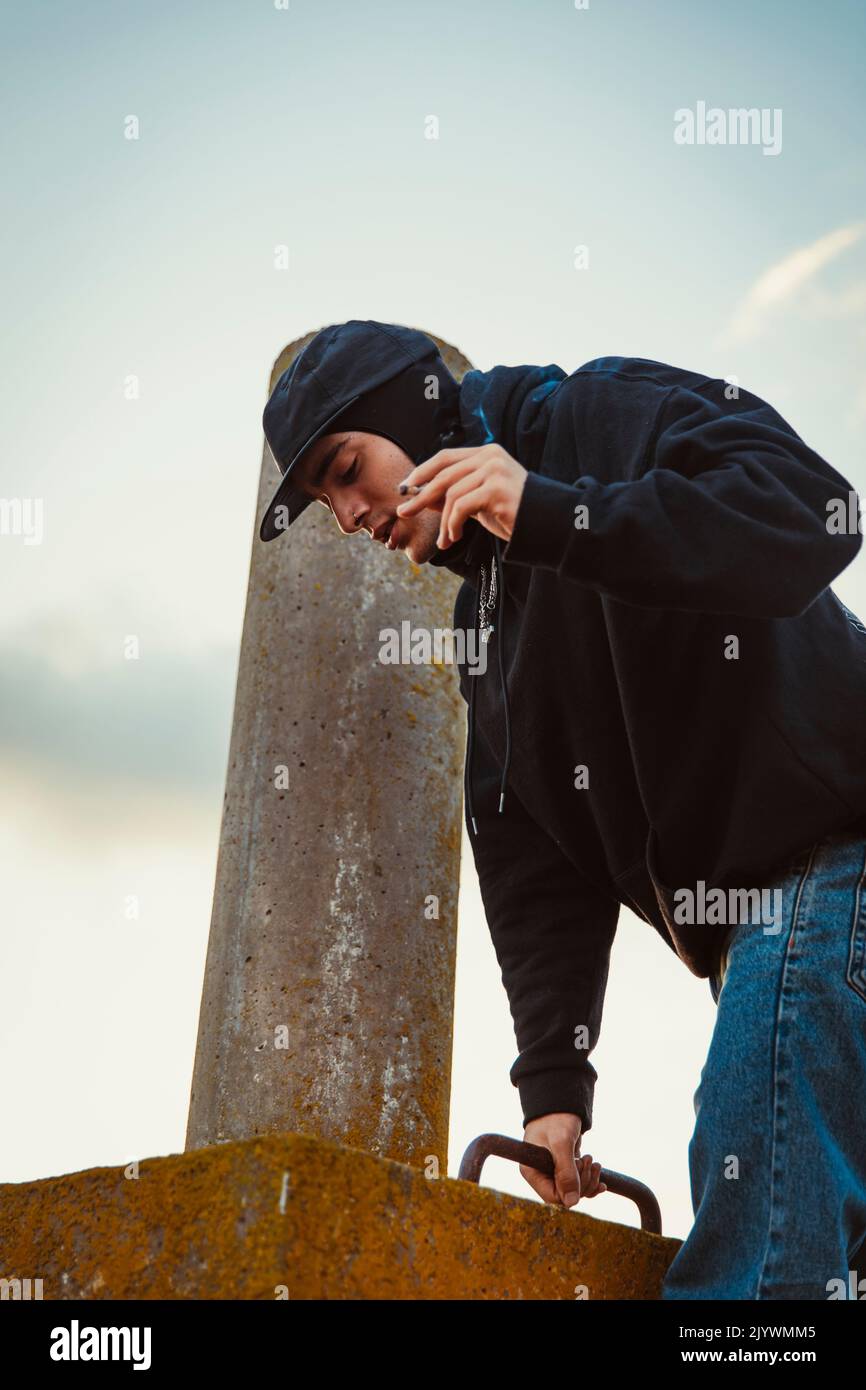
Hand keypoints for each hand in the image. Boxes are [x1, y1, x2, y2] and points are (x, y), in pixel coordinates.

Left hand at [395, 443, 527, 547]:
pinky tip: (454, 537)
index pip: (445, 457)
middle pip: (443, 475)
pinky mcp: (497, 489)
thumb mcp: (478, 502)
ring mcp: (494, 471)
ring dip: (443, 521)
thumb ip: (453, 496)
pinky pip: (461, 507)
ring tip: (445, 539)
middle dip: (420, 495)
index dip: (422, 471)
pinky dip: (452, 524)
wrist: (545, 524)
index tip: (406, 487)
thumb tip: (420, 497)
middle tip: (405, 512)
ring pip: (451, 494)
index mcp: (486, 453)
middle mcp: (490, 457)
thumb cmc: (513, 513)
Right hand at [520, 1113, 606, 1208]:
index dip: (570, 1190)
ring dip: (588, 1179)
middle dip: (582, 1181)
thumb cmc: (556, 1119)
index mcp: (532, 1172)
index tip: (579, 1168)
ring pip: (574, 1191)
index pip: (553, 1197)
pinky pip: (578, 1184)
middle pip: (566, 1196)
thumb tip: (572, 1203)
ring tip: (592, 1159)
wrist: (561, 1104)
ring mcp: (552, 1172)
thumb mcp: (561, 1144)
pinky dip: (590, 1179)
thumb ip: (566, 1172)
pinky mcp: (564, 1168)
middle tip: (588, 1159)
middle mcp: (541, 1175)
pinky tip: (598, 1172)